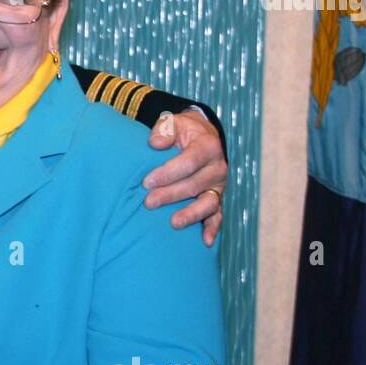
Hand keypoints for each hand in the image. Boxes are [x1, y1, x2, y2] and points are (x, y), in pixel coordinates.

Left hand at [143, 109, 227, 246]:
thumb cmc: (182, 132)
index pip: (188, 162)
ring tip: (173, 223)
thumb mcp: (173, 122)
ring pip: (208, 203)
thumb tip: (155, 144)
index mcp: (208, 146)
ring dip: (191, 214)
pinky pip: (217, 215)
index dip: (167, 173)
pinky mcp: (217, 198)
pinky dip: (213, 228)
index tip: (146, 182)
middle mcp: (218, 167)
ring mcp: (219, 185)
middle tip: (148, 203)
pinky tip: (205, 241)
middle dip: (170, 195)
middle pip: (194, 185)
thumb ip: (164, 129)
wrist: (201, 137)